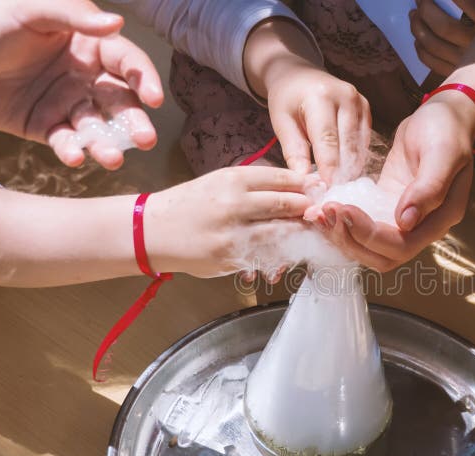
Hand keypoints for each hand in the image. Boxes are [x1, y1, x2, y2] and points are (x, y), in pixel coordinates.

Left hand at [0, 0, 163, 169]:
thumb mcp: (30, 12)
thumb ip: (74, 17)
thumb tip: (117, 23)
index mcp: (92, 47)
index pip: (128, 64)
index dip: (145, 79)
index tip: (155, 98)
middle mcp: (87, 78)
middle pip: (121, 103)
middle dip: (134, 122)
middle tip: (145, 139)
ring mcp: (68, 105)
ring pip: (97, 128)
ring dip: (107, 145)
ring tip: (111, 159)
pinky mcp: (47, 128)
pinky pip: (65, 141)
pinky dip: (71, 151)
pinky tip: (73, 156)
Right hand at [144, 167, 312, 277]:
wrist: (153, 231)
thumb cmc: (191, 204)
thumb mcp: (220, 182)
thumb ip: (256, 185)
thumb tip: (298, 187)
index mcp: (233, 180)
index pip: (282, 179)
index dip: (306, 185)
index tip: (320, 189)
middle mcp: (234, 204)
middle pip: (287, 204)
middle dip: (308, 209)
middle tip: (322, 211)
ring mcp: (233, 234)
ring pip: (281, 232)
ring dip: (300, 233)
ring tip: (310, 231)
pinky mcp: (230, 258)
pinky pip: (266, 255)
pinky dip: (282, 253)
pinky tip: (290, 250)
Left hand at [267, 64, 370, 183]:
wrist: (299, 75)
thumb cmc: (287, 100)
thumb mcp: (282, 122)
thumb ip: (294, 151)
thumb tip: (305, 181)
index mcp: (320, 96)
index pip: (328, 139)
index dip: (329, 168)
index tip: (326, 191)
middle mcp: (346, 96)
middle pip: (348, 144)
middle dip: (340, 172)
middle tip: (332, 196)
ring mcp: (360, 101)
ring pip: (360, 145)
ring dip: (350, 168)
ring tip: (339, 188)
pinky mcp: (367, 108)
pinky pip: (365, 141)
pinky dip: (356, 158)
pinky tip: (346, 172)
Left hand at [310, 92, 474, 270]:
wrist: (442, 116)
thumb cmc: (446, 130)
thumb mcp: (443, 153)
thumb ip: (429, 188)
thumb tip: (406, 221)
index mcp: (440, 219)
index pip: (402, 245)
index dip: (370, 234)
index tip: (345, 210)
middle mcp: (421, 227)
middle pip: (382, 256)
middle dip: (350, 239)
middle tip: (326, 213)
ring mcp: (401, 220)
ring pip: (368, 246)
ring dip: (342, 235)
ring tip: (319, 212)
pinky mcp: (385, 207)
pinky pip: (361, 225)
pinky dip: (342, 222)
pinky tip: (324, 207)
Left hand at [410, 0, 474, 75]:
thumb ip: (473, 6)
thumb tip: (450, 1)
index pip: (467, 3)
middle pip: (443, 26)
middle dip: (426, 9)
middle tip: (420, 0)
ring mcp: (467, 62)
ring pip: (433, 45)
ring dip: (418, 27)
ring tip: (414, 15)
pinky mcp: (458, 73)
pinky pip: (433, 63)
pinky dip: (421, 51)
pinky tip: (417, 40)